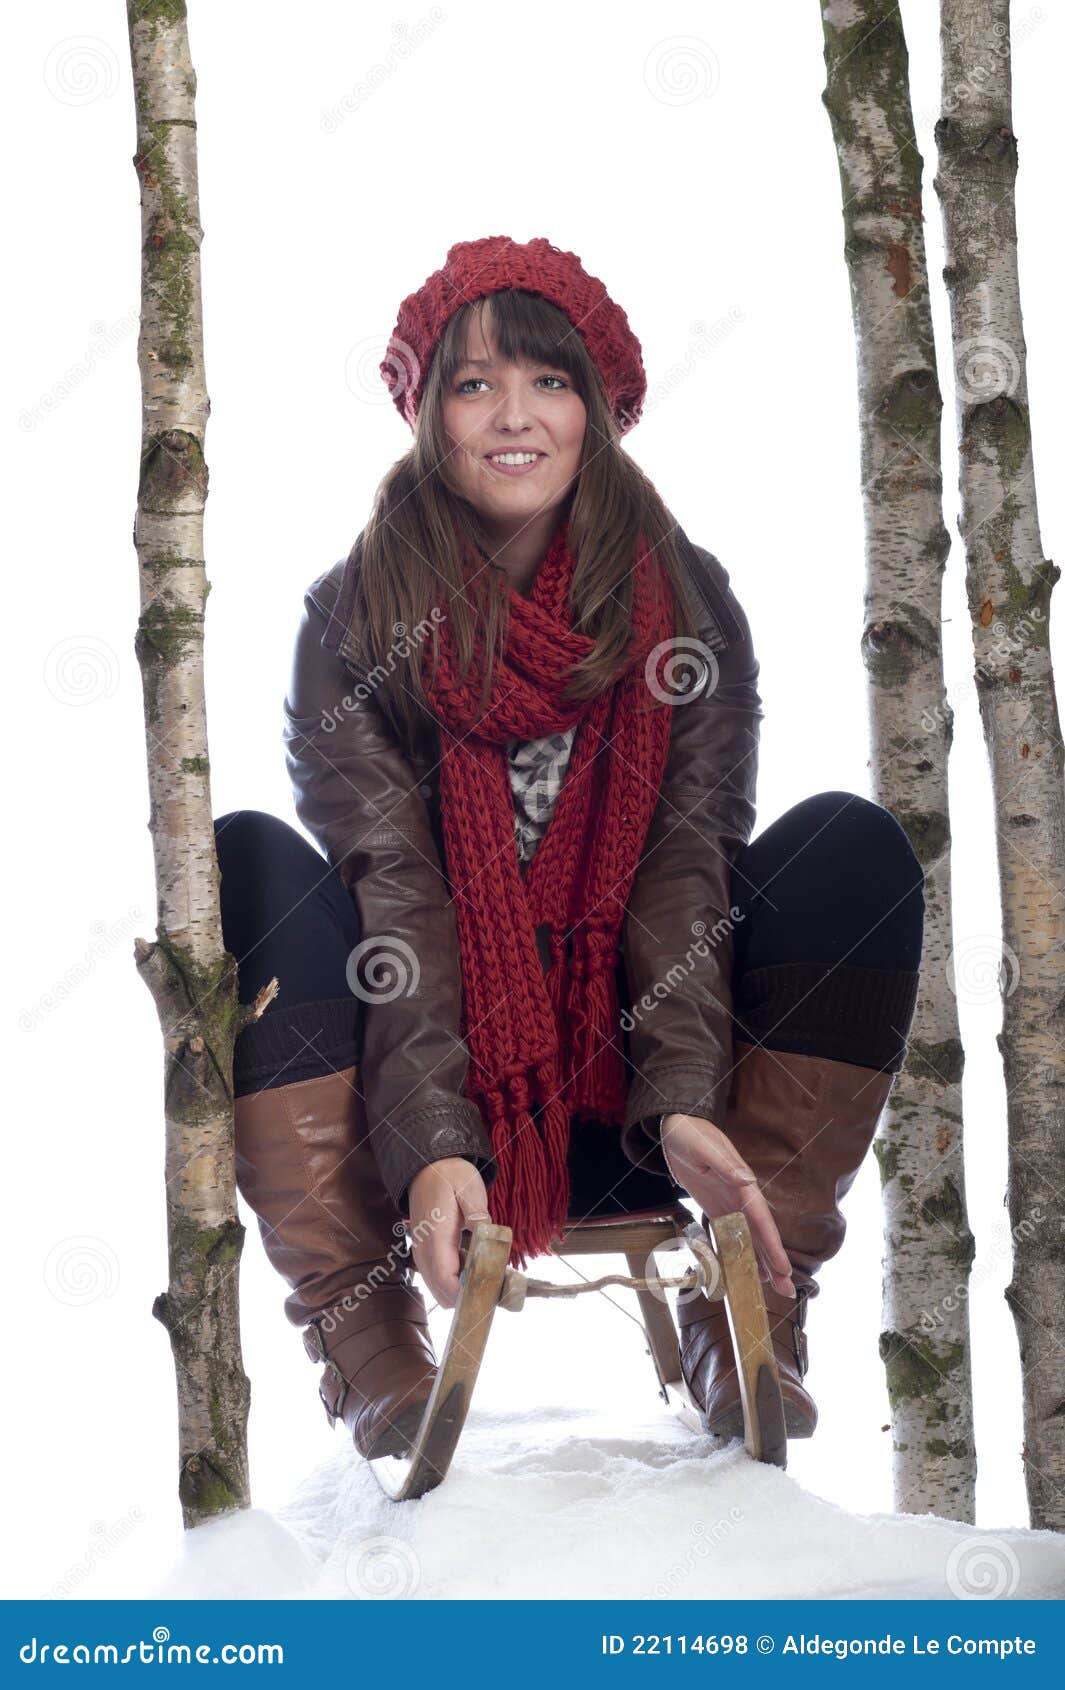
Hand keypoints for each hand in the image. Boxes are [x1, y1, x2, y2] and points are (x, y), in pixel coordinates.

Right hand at [407, 1157, 492, 1309]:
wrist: (426, 1166)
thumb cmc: (450, 1176)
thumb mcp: (469, 1188)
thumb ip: (478, 1214)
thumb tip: (489, 1237)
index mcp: (436, 1237)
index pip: (446, 1280)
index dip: (465, 1295)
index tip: (488, 1294)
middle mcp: (424, 1250)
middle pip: (441, 1293)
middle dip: (466, 1298)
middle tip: (494, 1288)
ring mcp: (421, 1253)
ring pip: (438, 1289)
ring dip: (459, 1291)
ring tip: (485, 1277)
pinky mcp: (423, 1252)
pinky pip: (435, 1278)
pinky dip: (452, 1282)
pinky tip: (472, 1267)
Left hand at [661, 1112, 795, 1295]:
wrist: (676, 1129)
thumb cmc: (691, 1135)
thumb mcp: (705, 1148)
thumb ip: (726, 1165)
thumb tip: (748, 1180)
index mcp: (742, 1185)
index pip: (762, 1220)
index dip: (773, 1246)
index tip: (784, 1268)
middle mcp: (740, 1198)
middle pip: (761, 1235)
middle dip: (774, 1262)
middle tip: (787, 1290)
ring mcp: (729, 1205)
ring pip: (749, 1239)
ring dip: (760, 1262)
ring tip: (773, 1288)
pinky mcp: (716, 1208)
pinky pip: (730, 1235)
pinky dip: (738, 1252)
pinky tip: (745, 1270)